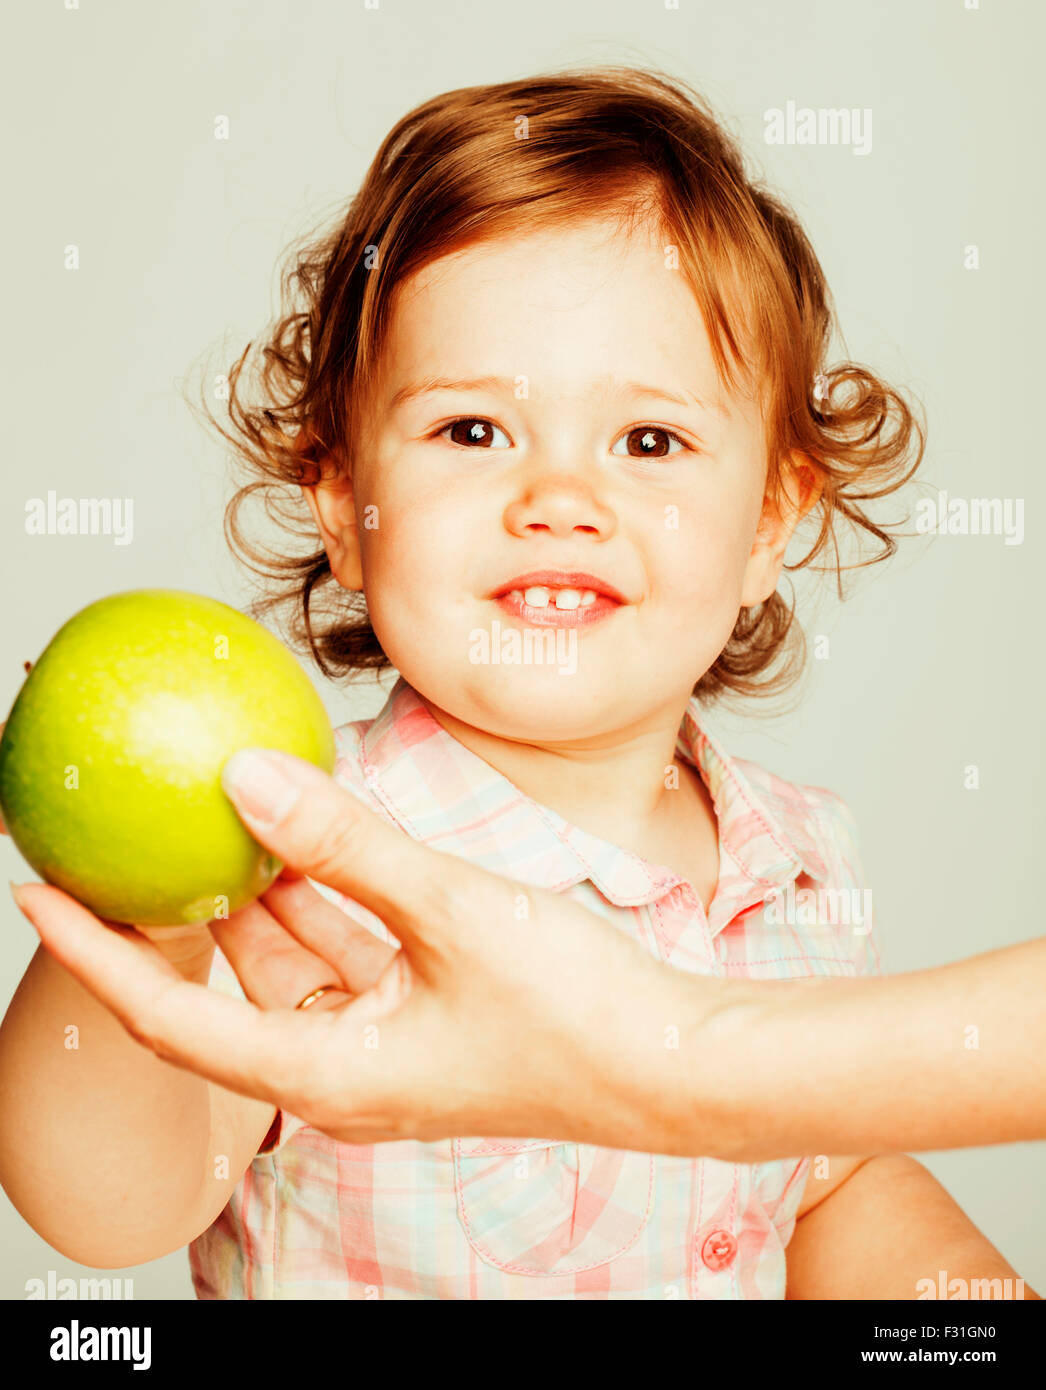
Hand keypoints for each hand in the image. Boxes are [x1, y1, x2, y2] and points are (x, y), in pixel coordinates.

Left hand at [10, 748, 697, 1147]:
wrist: (677, 1062)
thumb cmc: (576, 1010)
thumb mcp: (449, 909)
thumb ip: (344, 842)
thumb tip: (245, 777)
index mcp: (329, 1075)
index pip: (174, 1018)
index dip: (96, 955)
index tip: (38, 892)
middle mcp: (343, 1074)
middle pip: (223, 994)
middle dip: (173, 921)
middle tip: (128, 842)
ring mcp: (386, 1051)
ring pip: (291, 970)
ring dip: (257, 900)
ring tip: (215, 820)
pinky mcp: (424, 1023)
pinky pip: (348, 959)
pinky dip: (323, 903)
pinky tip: (311, 839)